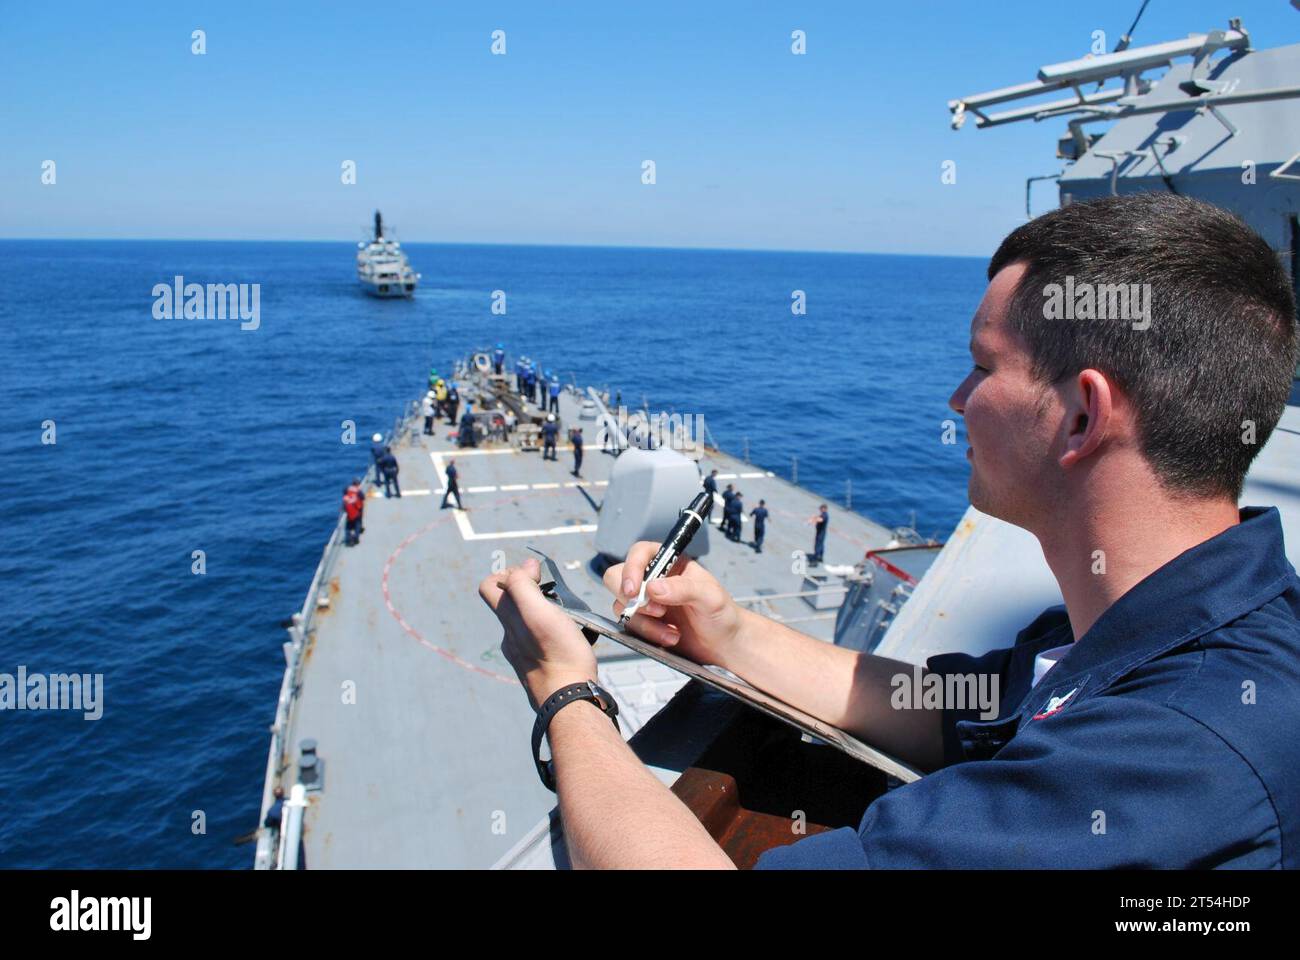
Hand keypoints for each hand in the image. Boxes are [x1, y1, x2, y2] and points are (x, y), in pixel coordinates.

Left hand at [479, 557, 597, 708]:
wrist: (570, 700)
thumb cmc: (559, 656)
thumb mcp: (539, 611)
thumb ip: (523, 585)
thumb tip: (523, 567)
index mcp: (509, 620)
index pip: (489, 586)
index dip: (509, 572)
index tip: (536, 576)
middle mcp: (511, 637)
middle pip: (511, 603)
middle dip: (533, 592)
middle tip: (555, 595)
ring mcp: (524, 655)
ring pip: (529, 623)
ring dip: (547, 614)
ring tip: (569, 617)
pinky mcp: (541, 668)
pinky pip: (543, 643)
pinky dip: (556, 635)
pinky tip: (573, 638)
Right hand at [603, 542, 744, 667]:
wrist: (724, 645)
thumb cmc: (722, 614)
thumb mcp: (710, 596)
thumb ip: (683, 588)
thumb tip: (653, 587)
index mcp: (669, 562)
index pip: (639, 553)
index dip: (631, 568)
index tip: (634, 589)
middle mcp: (653, 579)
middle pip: (617, 578)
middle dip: (630, 598)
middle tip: (656, 611)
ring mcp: (645, 602)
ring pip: (621, 606)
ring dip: (645, 623)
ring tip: (671, 631)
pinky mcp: (643, 623)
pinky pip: (630, 627)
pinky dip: (648, 635)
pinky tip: (670, 637)